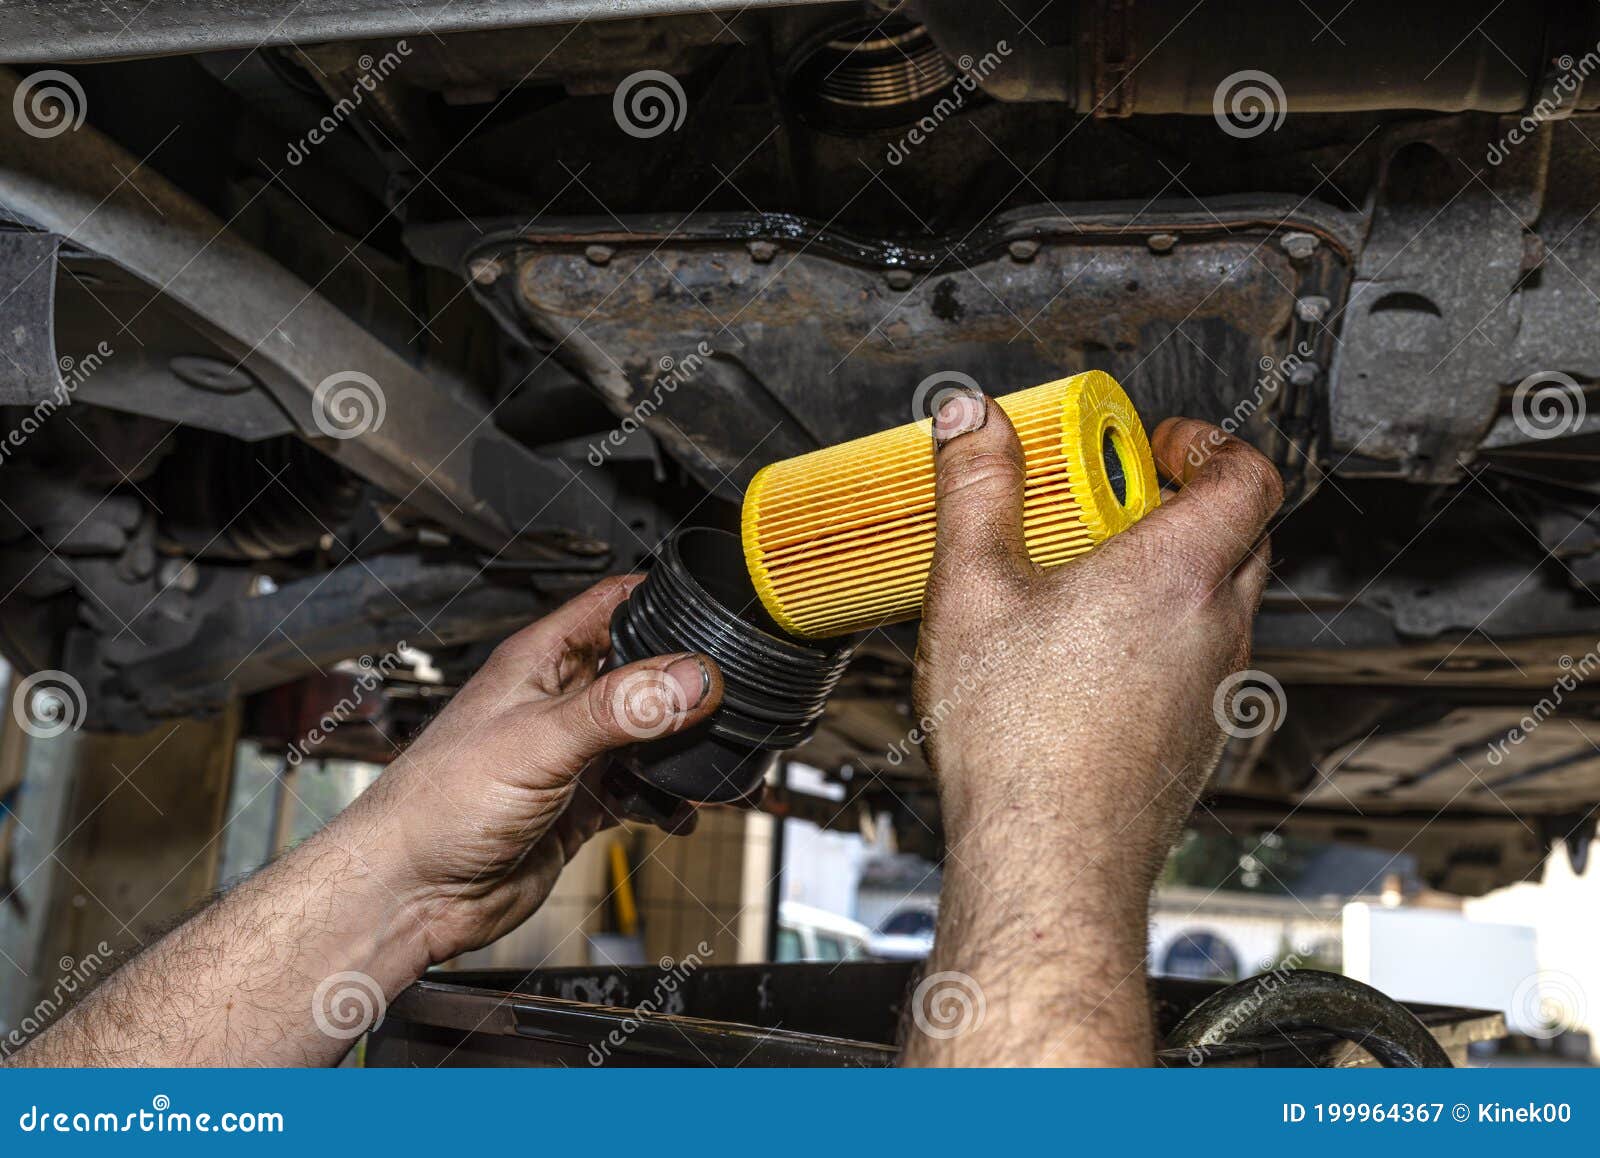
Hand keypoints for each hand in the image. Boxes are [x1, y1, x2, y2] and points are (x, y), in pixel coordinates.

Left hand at [334, 575, 723, 965]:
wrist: (411, 893)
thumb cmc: (436, 806)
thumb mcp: (538, 742)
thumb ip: (618, 709)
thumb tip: (690, 677)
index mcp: (541, 662)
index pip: (614, 604)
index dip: (664, 601)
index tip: (716, 616)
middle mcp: (558, 701)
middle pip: (643, 672)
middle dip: (689, 685)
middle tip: (731, 701)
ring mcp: (571, 754)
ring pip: (648, 736)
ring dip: (683, 750)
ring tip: (715, 763)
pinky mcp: (579, 804)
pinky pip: (640, 790)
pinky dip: (666, 800)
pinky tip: (678, 812)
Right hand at [902, 393, 1281, 1065]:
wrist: (1049, 862)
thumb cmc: (1020, 743)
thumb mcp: (972, 590)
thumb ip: (977, 492)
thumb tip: (974, 424)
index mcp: (1178, 575)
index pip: (1250, 475)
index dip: (1211, 444)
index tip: (1157, 446)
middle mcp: (1218, 630)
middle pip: (1243, 535)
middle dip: (1187, 502)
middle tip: (1113, 505)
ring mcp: (1216, 690)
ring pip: (1223, 603)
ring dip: (1174, 573)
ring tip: (1087, 582)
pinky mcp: (1199, 739)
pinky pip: (1201, 661)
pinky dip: (1164, 637)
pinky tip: (1084, 663)